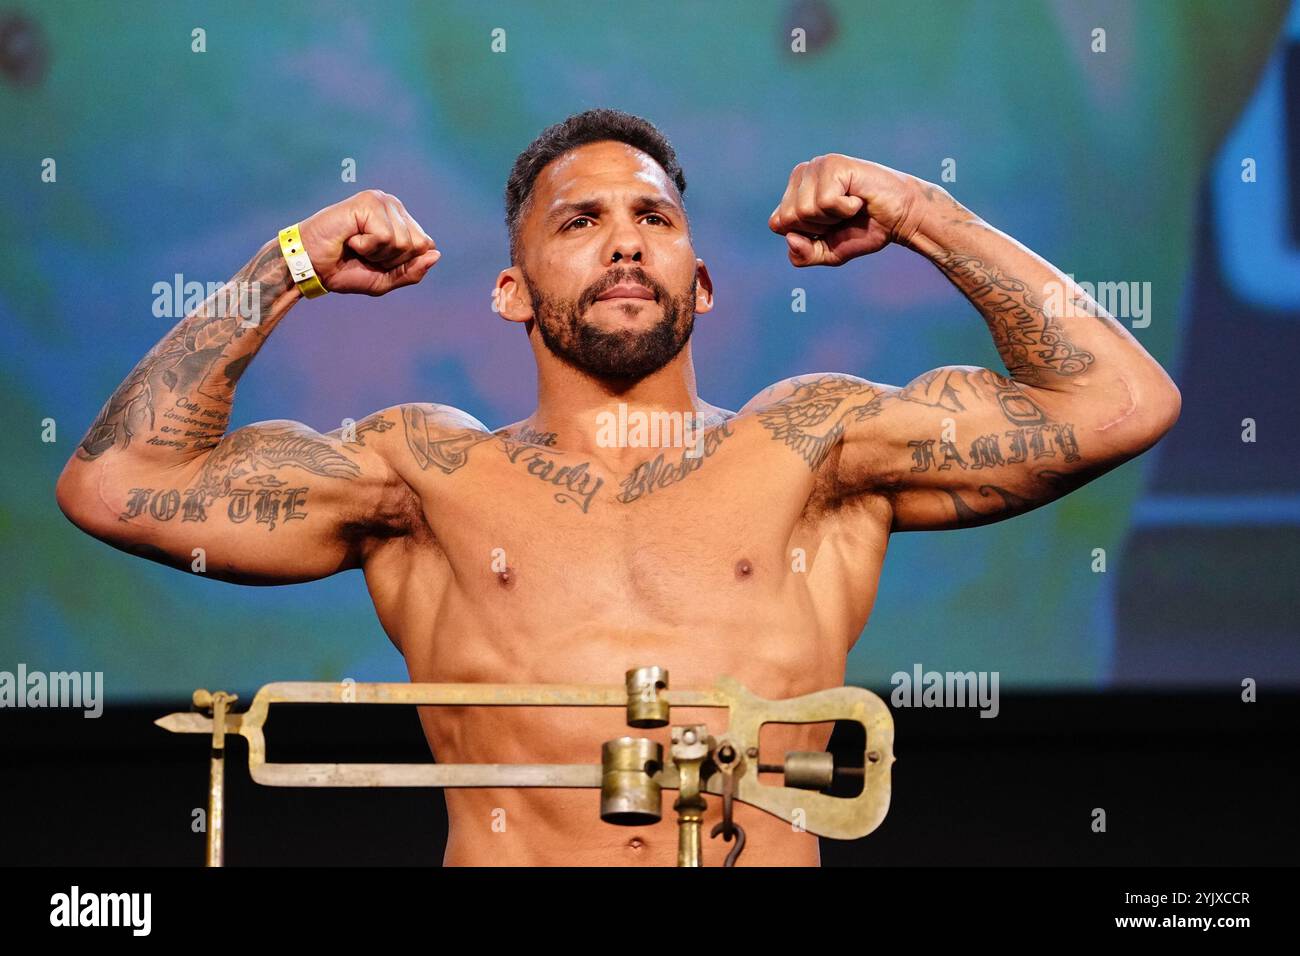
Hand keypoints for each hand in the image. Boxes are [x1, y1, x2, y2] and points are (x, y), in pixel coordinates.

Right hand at [297, 190, 440, 294]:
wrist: (311, 267)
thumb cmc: (345, 270)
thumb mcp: (386, 279)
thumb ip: (413, 271)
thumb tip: (436, 254)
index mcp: (400, 220)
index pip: (425, 247)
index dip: (401, 263)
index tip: (375, 259)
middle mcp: (393, 205)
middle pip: (418, 245)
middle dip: (391, 259)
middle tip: (364, 253)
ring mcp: (381, 201)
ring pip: (403, 242)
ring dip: (377, 253)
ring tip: (355, 245)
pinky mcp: (368, 202)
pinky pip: (385, 236)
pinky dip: (367, 246)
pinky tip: (350, 239)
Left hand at [767, 154, 926, 265]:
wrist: (900, 218)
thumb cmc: (863, 230)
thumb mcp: (827, 252)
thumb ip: (803, 255)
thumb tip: (790, 238)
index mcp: (794, 191)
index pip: (777, 224)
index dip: (806, 236)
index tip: (829, 226)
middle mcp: (802, 173)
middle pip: (789, 218)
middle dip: (819, 227)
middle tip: (842, 215)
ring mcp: (817, 166)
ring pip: (804, 210)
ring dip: (833, 217)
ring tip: (851, 205)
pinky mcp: (834, 164)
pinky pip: (826, 202)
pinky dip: (846, 208)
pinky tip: (858, 198)